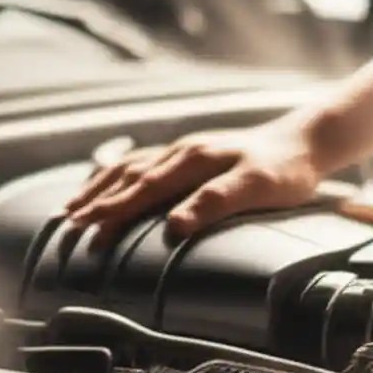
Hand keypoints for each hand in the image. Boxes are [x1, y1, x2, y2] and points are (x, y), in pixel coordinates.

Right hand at [64, 119, 324, 248]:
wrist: (307, 141)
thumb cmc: (286, 170)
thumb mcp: (258, 188)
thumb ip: (216, 203)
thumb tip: (174, 227)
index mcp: (193, 159)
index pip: (142, 189)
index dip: (112, 211)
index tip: (86, 231)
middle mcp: (182, 150)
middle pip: (127, 177)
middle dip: (94, 202)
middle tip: (65, 226)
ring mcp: (185, 149)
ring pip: (130, 167)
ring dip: (99, 187)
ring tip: (72, 207)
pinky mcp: (192, 152)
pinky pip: (143, 161)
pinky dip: (118, 173)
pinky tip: (109, 180)